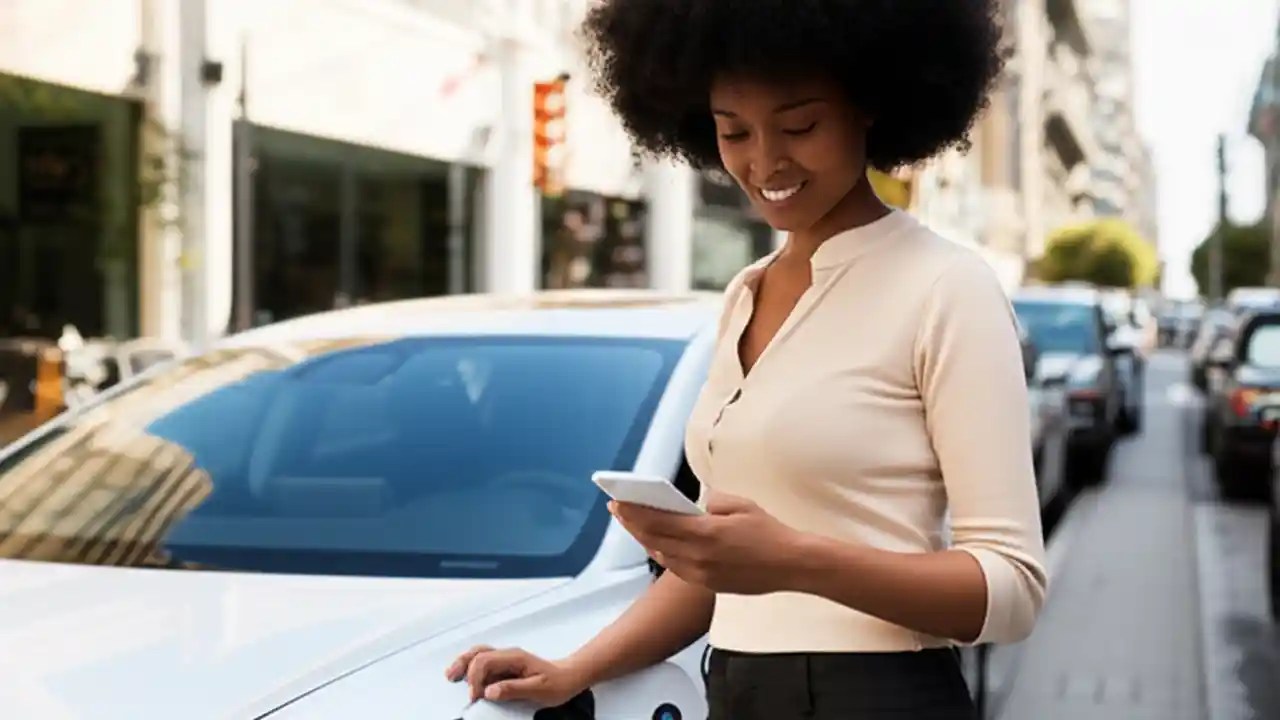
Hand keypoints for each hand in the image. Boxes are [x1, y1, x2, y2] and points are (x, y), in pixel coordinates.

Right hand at [445, 645, 587, 706]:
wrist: (569, 678)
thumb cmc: (557, 683)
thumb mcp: (538, 689)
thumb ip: (513, 689)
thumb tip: (490, 691)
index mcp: (515, 658)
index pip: (486, 661)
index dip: (476, 678)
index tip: (475, 696)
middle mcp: (508, 655)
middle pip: (478, 652)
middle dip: (463, 665)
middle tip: (453, 679)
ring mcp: (505, 660)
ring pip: (478, 655)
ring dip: (463, 663)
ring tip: (451, 674)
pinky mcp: (505, 668)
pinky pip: (483, 663)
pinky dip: (471, 668)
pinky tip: (465, 676)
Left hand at [610, 491, 803, 594]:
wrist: (791, 565)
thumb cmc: (768, 531)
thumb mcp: (740, 504)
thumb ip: (711, 500)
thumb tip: (693, 505)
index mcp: (704, 532)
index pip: (657, 521)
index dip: (633, 512)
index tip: (617, 501)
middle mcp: (698, 556)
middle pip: (654, 539)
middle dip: (632, 523)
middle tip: (618, 509)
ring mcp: (701, 573)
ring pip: (662, 555)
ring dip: (645, 539)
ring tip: (635, 524)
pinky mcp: (707, 584)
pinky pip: (677, 568)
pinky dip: (663, 553)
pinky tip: (659, 543)